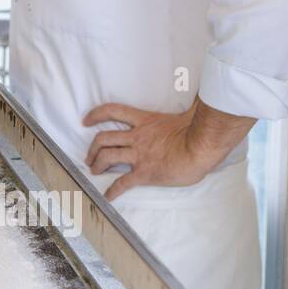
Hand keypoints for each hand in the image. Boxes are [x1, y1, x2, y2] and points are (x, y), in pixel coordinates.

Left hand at [82, 99, 219, 200]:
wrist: (202, 149)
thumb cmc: (198, 130)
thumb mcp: (186, 111)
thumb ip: (185, 103)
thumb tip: (196, 92)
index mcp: (145, 121)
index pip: (113, 111)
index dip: (96, 114)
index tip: (85, 120)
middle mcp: (137, 137)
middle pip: (104, 138)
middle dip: (92, 148)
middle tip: (89, 156)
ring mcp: (139, 155)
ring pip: (108, 157)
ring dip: (97, 165)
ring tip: (94, 171)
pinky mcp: (144, 173)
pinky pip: (123, 183)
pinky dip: (113, 190)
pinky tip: (108, 196)